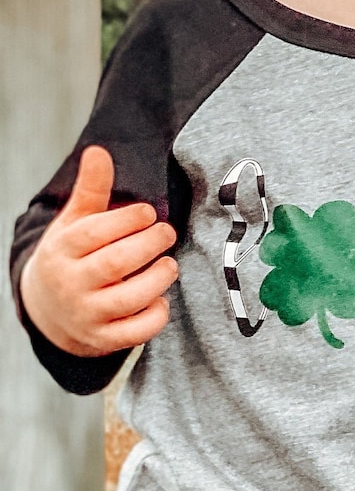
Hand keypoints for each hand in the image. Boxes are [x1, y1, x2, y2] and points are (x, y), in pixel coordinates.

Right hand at [19, 147, 178, 357]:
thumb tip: (98, 151)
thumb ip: (91, 190)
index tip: (148, 213)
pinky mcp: (103, 338)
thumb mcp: (74, 223)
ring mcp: (87, 314)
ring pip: (128, 299)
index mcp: (61, 251)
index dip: (126, 220)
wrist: (48, 310)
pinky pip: (134, 333)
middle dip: (148, 246)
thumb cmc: (71, 257)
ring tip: (170, 264)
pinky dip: (154, 316)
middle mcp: (71, 284)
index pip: (93, 233)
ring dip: (157, 279)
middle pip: (114, 264)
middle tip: (168, 233)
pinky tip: (160, 298)